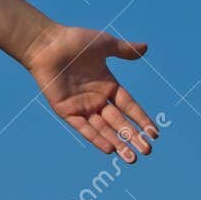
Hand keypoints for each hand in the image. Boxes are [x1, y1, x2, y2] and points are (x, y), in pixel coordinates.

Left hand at [22, 23, 159, 162]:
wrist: (46, 44)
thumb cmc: (74, 41)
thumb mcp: (103, 44)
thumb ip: (124, 50)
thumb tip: (145, 47)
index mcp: (107, 85)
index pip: (129, 106)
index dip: (141, 119)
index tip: (154, 133)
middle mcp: (96, 98)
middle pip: (118, 121)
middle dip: (132, 136)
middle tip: (147, 151)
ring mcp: (81, 105)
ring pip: (102, 128)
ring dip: (117, 143)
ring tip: (131, 158)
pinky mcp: (65, 110)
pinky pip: (82, 127)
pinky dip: (95, 138)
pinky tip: (109, 149)